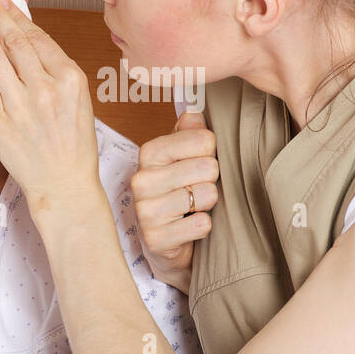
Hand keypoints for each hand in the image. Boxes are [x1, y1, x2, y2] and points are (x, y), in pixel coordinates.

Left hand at [0, 0, 100, 210]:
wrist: (63, 183)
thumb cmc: (73, 143)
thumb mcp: (77, 99)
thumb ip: (54, 69)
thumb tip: (26, 37)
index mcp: (70, 79)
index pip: (38, 37)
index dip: (16, 15)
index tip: (4, 2)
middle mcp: (46, 88)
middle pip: (14, 40)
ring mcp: (21, 104)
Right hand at [130, 109, 218, 291]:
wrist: (167, 241)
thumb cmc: (179, 191)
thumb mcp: (184, 157)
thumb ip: (191, 131)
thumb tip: (195, 112)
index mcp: (149, 152)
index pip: (203, 139)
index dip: (212, 152)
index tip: (201, 162)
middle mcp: (142, 179)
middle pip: (208, 167)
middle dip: (212, 180)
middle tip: (198, 188)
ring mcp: (145, 211)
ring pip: (206, 195)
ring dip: (208, 203)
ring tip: (194, 207)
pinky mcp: (155, 239)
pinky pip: (201, 224)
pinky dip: (203, 226)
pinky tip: (190, 226)